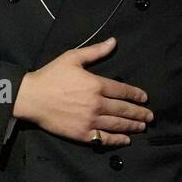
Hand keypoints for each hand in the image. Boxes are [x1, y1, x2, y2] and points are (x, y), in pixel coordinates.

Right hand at [12, 36, 150, 144]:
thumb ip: (95, 51)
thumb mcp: (72, 58)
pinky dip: (117, 140)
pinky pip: (104, 138)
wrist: (31, 98)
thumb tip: (114, 42)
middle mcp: (97, 104)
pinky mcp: (82, 134)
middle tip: (150, 117)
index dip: (136, 95)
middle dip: (139, 113)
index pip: (123, 91)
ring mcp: (90, 121)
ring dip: (132, 126)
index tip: (144, 98)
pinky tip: (126, 140)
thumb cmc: (50, 76)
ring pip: (117, 125)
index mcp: (96, 85)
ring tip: (142, 127)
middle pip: (124, 110)